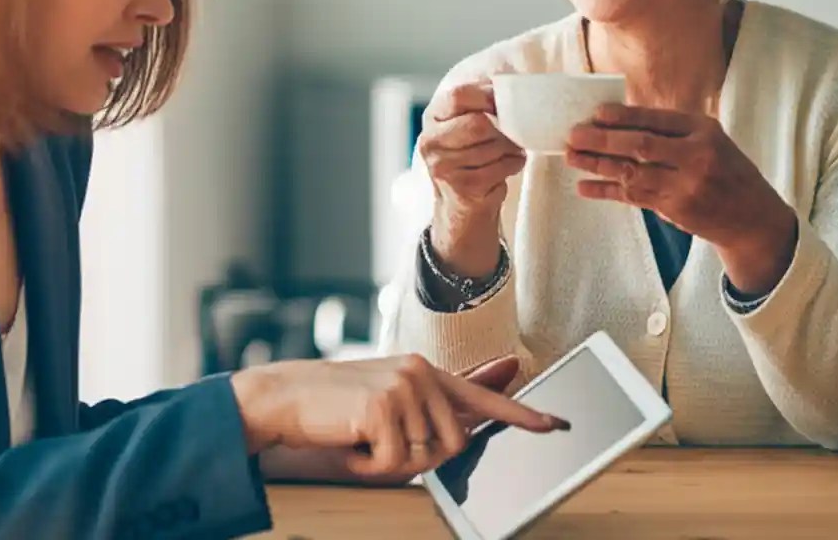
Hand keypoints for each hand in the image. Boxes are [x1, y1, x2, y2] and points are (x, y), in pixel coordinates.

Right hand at [232, 355, 563, 479]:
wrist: (285, 396)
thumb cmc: (336, 404)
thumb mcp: (390, 396)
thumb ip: (435, 402)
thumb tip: (476, 404)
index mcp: (425, 371)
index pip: (482, 398)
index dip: (520, 414)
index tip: (553, 424)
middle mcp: (420, 373)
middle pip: (453, 444)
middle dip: (418, 458)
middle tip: (379, 443)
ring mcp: (403, 388)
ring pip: (422, 458)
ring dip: (387, 463)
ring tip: (360, 438)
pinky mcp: (382, 408)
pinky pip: (393, 464)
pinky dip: (366, 466)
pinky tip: (348, 442)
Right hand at [418, 82, 525, 276]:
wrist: (463, 204)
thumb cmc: (472, 156)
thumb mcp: (468, 124)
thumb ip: (481, 104)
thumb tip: (511, 86)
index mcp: (432, 117)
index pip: (459, 96)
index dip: (487, 95)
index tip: (504, 102)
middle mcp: (430, 142)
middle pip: (479, 123)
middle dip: (503, 127)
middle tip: (511, 132)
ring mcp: (443, 167)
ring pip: (494, 145)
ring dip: (511, 148)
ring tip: (508, 151)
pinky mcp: (461, 187)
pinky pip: (501, 167)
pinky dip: (513, 165)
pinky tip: (506, 167)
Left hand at [565, 104, 797, 293]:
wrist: (753, 217)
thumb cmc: (726, 171)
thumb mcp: (711, 141)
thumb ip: (673, 133)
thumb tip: (619, 123)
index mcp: (704, 130)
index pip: (656, 119)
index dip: (623, 116)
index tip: (595, 113)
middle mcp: (696, 156)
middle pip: (640, 145)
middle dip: (602, 139)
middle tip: (573, 134)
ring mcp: (686, 185)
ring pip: (632, 172)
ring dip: (597, 164)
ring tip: (571, 157)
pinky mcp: (675, 209)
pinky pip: (632, 197)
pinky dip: (605, 191)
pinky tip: (584, 186)